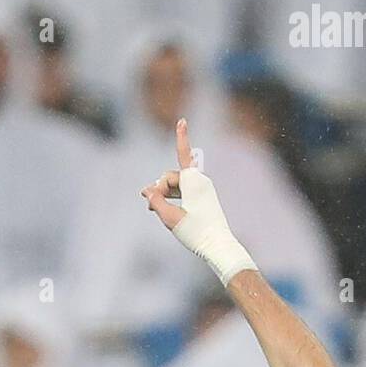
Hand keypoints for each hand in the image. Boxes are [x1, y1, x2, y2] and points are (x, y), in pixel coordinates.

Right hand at [140, 120, 255, 285]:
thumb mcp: (170, 218)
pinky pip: (184, 191)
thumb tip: (147, 190)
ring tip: (151, 207)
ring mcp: (203, 190)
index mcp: (193, 182)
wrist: (218, 246)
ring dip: (164, 193)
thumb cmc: (195, 232)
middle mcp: (200, 182)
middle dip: (159, 186)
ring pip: (177, 184)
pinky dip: (173, 196)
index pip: (183, 155)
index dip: (181, 137)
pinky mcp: (204, 198)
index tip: (182, 120)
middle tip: (148, 204)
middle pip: (173, 176)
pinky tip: (163, 206)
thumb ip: (156, 201)